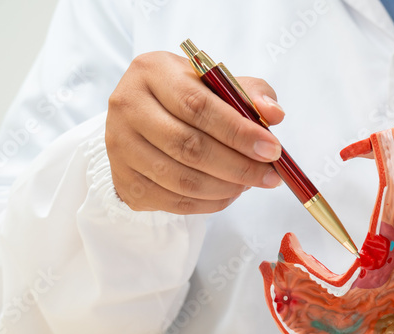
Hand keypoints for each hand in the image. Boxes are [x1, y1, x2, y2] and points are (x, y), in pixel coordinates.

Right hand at [105, 51, 285, 213]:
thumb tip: (274, 114)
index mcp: (152, 71)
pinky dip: (210, 203)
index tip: (272, 149)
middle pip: (189, 147)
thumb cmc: (188, 98)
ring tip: (250, 184)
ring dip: (226, 188)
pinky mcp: (123, 180)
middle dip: (239, 166)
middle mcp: (127, 106)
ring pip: (182, 180)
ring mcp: (120, 146)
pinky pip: (174, 202)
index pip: (197, 106)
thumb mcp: (217, 84)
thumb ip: (250, 93)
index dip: (239, 132)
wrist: (143, 119)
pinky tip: (229, 193)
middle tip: (270, 176)